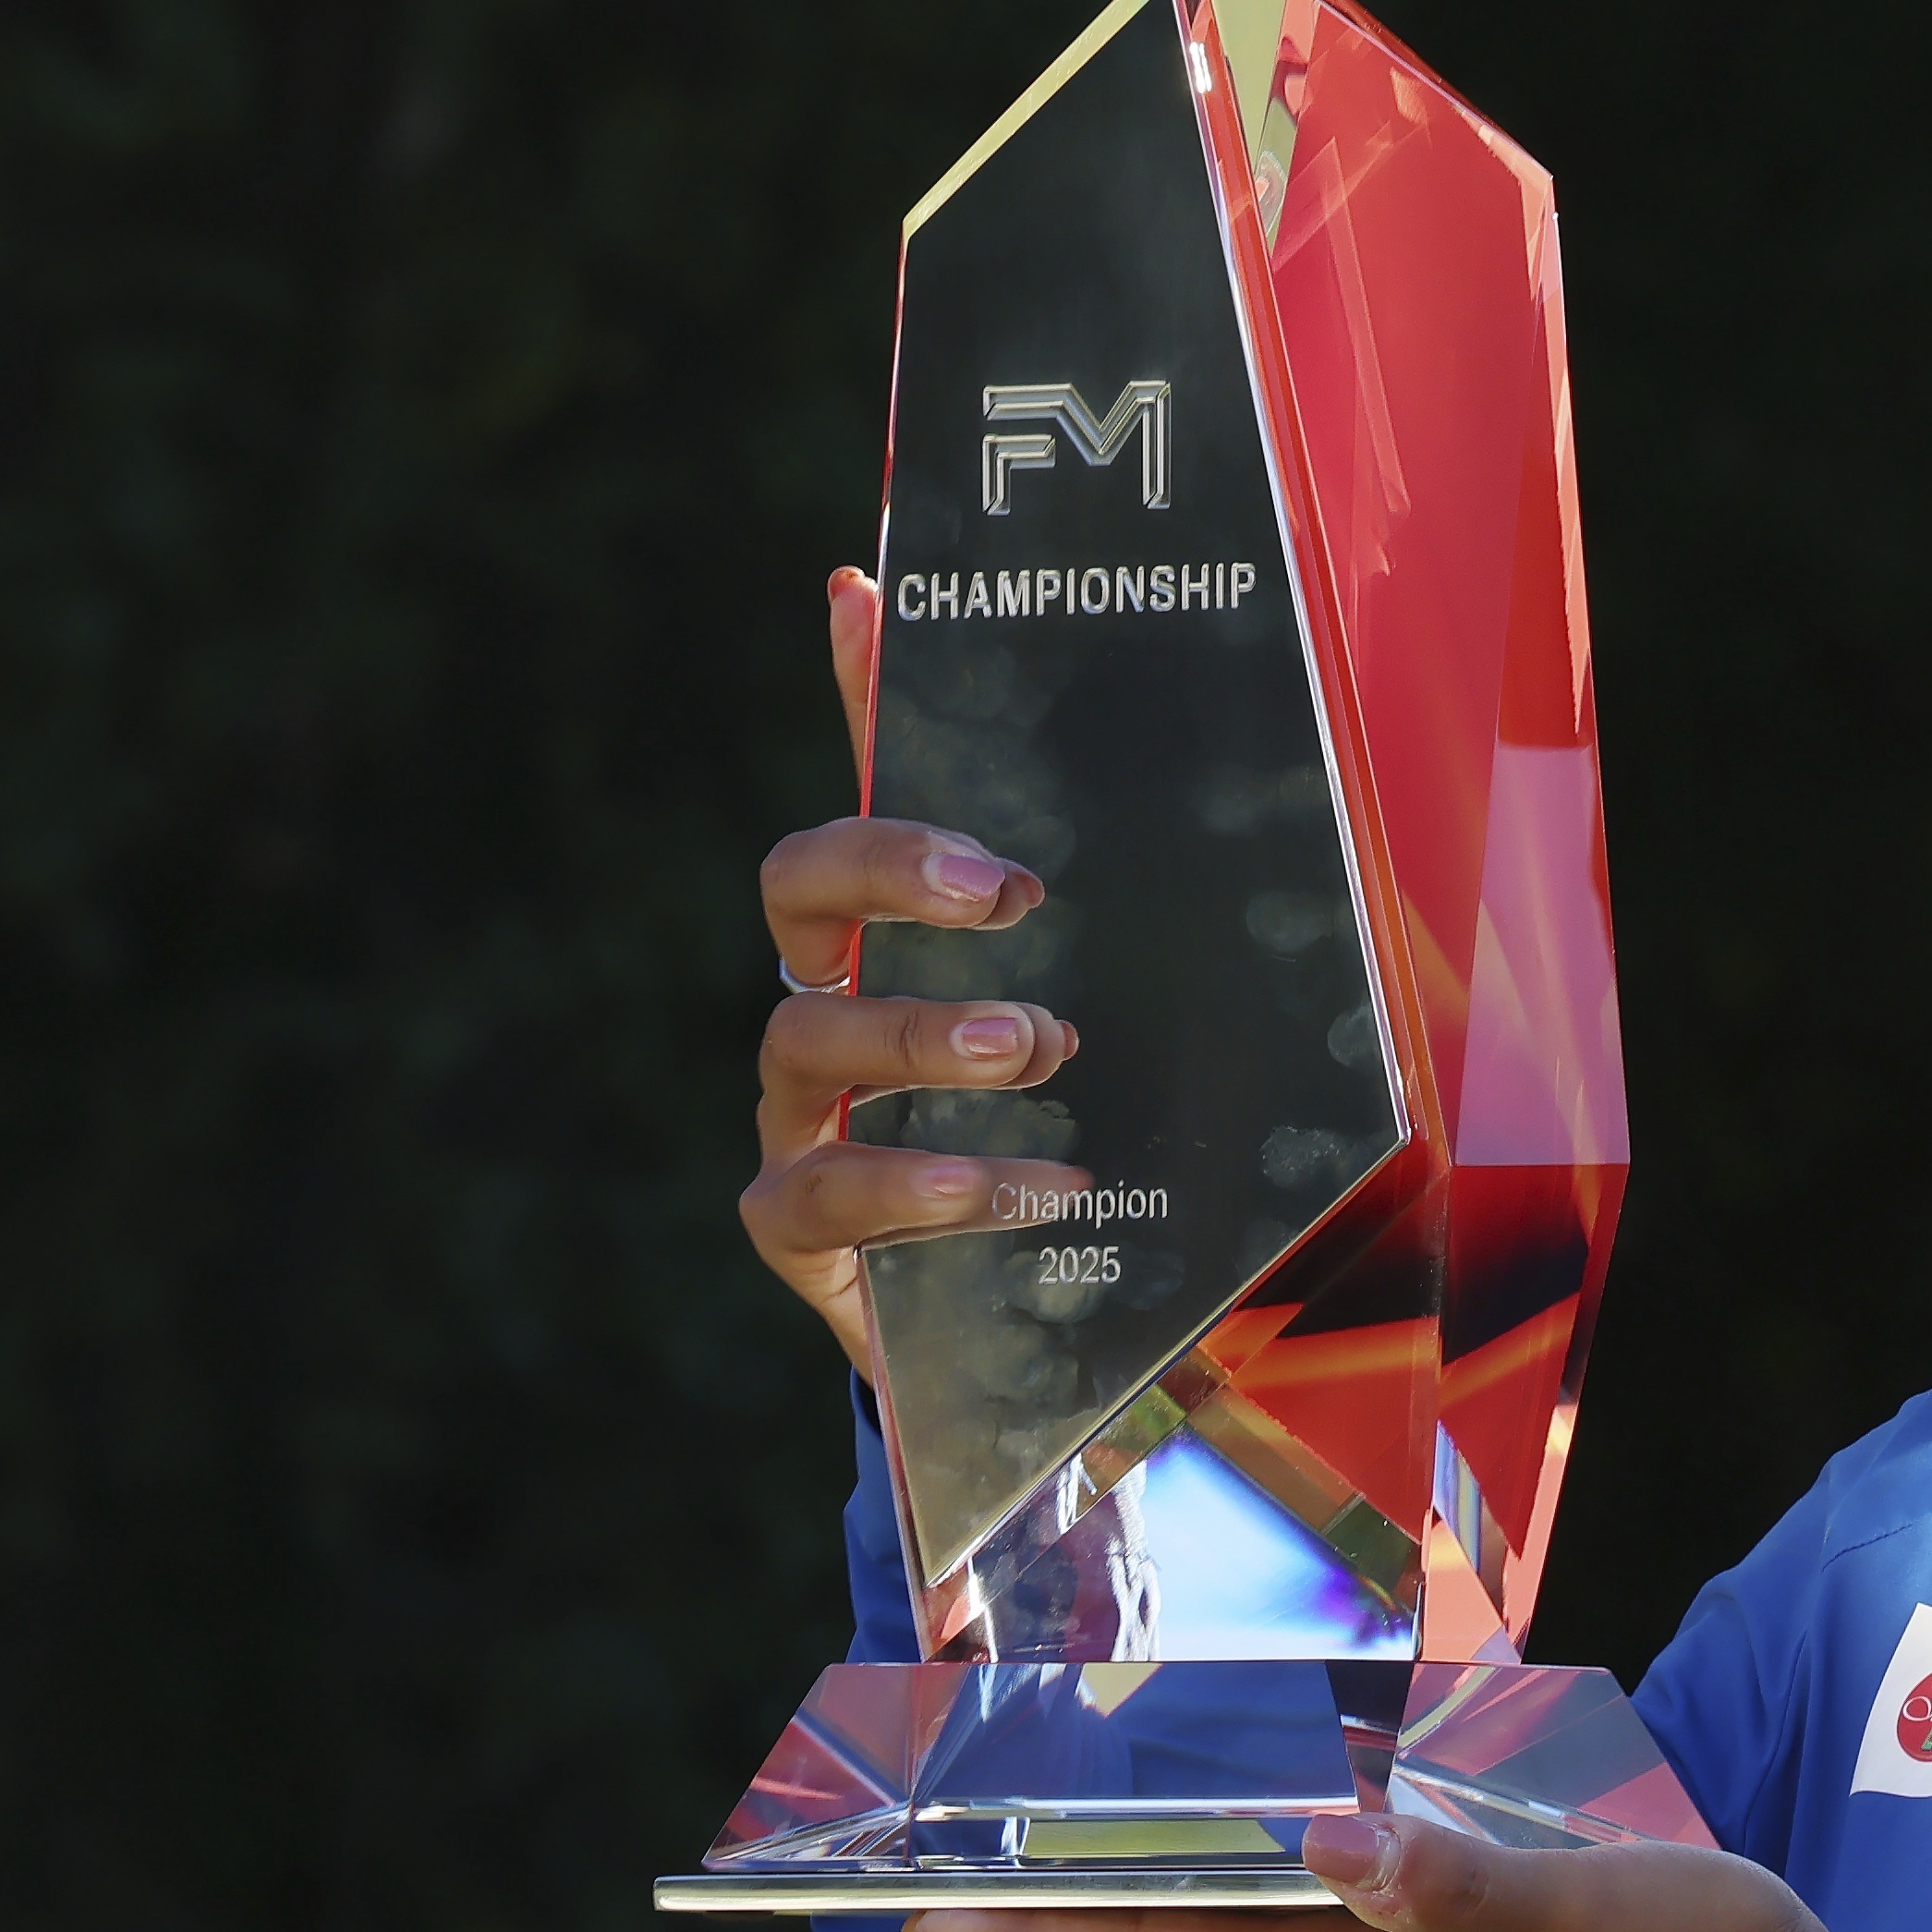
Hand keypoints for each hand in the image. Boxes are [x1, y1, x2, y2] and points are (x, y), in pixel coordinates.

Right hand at [743, 563, 1072, 1386]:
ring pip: (806, 1033)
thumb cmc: (1074, 1146)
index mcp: (903, 937)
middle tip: (1007, 893)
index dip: (855, 685)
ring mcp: (799, 1113)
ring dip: (921, 1035)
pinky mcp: (800, 1223)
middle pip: (797, 884)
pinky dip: (915, 1185)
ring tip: (1037, 1049)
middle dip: (889, 868)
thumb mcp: (1129, 1027)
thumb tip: (1134, 764)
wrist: (1042, 1334)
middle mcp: (830, 1000)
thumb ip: (1130, 912)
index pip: (872, 780)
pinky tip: (1014, 1192)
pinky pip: (815, 1187)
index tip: (868, 596)